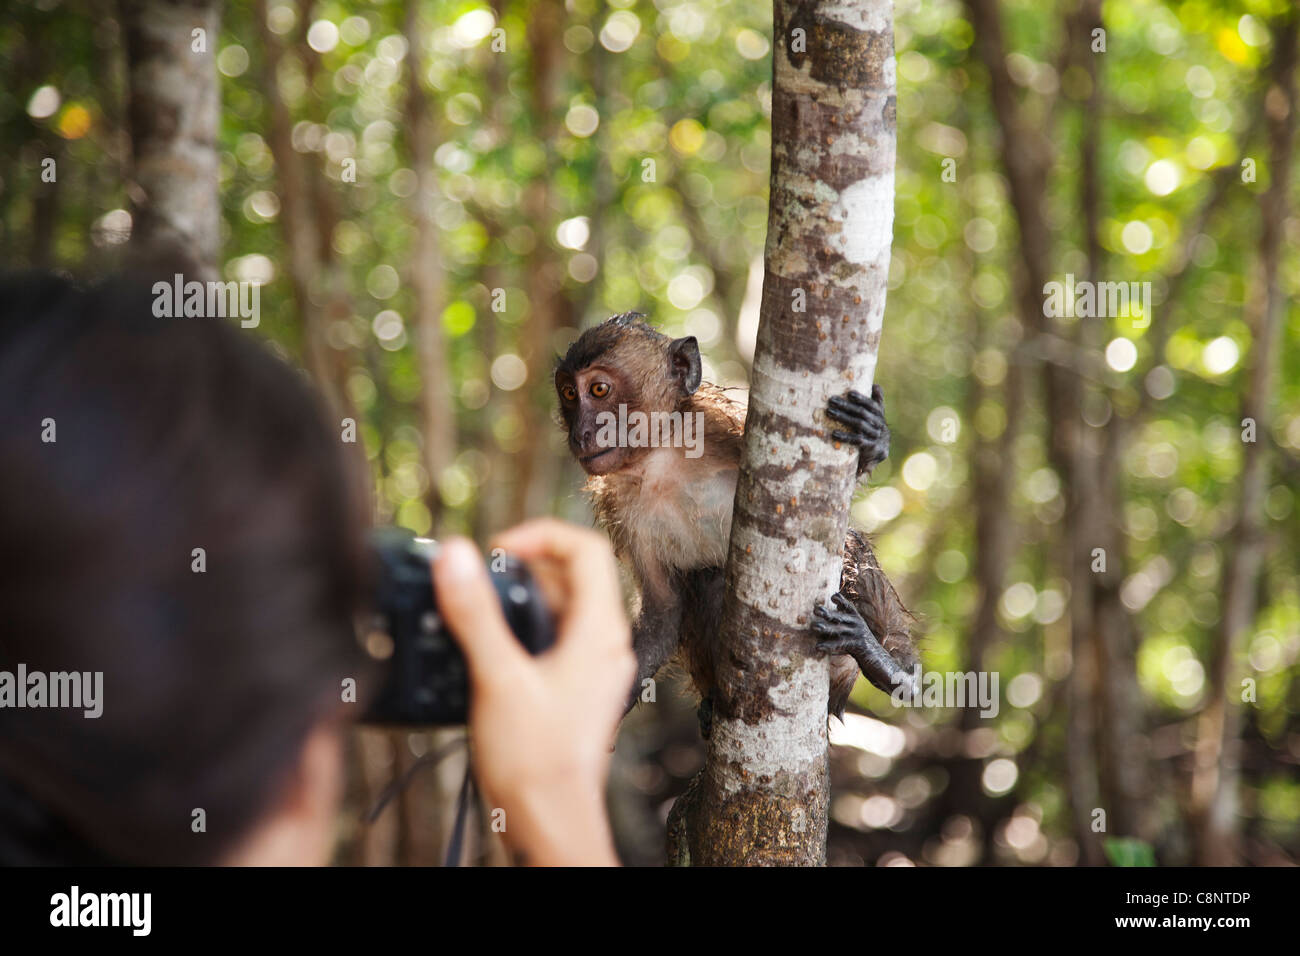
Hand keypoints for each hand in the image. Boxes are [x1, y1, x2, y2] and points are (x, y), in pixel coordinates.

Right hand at [432, 519, 633, 865]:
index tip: (497, 548)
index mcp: (601, 631)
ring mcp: (593, 669)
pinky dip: (523, 630)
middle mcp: (605, 645)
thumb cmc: (534, 761)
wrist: (549, 823)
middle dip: (524, 566)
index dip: (541, 535)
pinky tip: (488, 648)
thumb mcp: (497, 677)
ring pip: (562, 608)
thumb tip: (456, 554)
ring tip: (477, 609)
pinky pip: (555, 639)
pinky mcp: (576, 690)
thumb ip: (475, 614)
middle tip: (480, 578)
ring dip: (521, 598)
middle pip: (574, 575)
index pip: (587, 548)